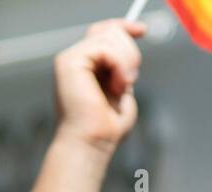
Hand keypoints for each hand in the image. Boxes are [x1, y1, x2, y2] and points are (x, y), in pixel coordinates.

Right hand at [53, 18, 144, 152]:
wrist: (93, 144)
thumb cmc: (107, 128)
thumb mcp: (122, 91)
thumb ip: (124, 69)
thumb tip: (132, 47)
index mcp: (86, 65)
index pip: (103, 33)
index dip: (123, 27)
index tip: (142, 30)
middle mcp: (75, 58)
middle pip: (110, 31)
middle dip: (130, 53)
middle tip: (130, 81)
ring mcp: (70, 58)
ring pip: (110, 37)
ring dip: (126, 62)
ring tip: (122, 87)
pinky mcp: (69, 61)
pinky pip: (104, 47)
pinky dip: (119, 66)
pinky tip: (118, 86)